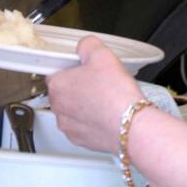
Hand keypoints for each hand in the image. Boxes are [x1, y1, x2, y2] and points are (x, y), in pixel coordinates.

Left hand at [45, 37, 144, 153]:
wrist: (131, 126)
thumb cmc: (115, 94)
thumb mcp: (102, 54)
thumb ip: (87, 45)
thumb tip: (84, 46)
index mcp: (57, 85)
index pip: (55, 72)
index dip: (73, 69)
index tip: (86, 69)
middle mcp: (58, 108)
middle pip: (64, 92)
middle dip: (79, 87)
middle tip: (99, 83)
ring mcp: (69, 126)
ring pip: (73, 110)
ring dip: (85, 105)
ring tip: (105, 100)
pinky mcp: (81, 140)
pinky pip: (83, 127)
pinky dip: (92, 121)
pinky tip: (106, 115)